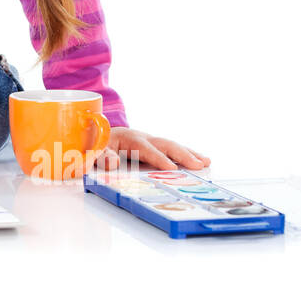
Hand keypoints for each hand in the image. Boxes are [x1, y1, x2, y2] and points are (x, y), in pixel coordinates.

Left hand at [93, 126, 209, 171]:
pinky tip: (202, 160)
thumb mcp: (94, 150)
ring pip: (172, 145)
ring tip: (206, 162)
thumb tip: (113, 163)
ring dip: (190, 153)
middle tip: (199, 165)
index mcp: (129, 138)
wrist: (97, 132)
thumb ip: (102, 156)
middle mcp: (143, 137)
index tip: (172, 169)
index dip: (159, 158)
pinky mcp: (155, 145)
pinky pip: (172, 149)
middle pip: (165, 144)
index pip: (146, 149)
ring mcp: (151, 140)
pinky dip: (187, 154)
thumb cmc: (97, 143)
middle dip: (182, 155)